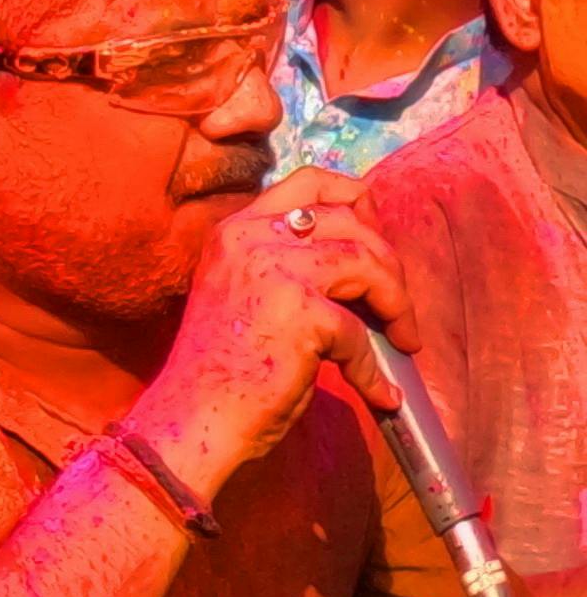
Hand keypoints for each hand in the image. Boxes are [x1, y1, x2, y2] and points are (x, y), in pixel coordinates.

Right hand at [126, 177, 411, 484]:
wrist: (193, 415)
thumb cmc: (221, 366)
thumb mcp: (245, 291)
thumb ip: (284, 262)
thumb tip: (361, 257)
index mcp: (234, 230)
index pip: (308, 181)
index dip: (356, 200)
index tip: (376, 235)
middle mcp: (249, 238)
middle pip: (351, 221)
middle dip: (389, 263)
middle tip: (397, 308)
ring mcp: (272, 270)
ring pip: (368, 262)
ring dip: (397, 304)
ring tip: (402, 340)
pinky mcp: (298, 312)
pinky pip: (361, 333)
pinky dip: (375, 369)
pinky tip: (377, 393)